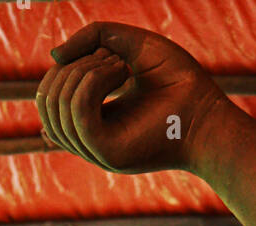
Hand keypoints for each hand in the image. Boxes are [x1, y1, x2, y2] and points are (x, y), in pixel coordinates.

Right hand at [36, 23, 228, 173]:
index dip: (66, 66)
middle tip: (113, 57)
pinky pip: (79, 113)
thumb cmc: (179, 81)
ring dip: (85, 71)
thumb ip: (93, 39)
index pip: (49, 99)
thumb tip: (53, 56)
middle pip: (47, 104)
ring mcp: (97, 151)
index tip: (107, 54)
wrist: (209, 114)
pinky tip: (121, 72)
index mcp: (92, 120)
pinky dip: (94, 81)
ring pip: (59, 107)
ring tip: (120, 64)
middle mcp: (90, 140)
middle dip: (72, 67)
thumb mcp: (132, 46)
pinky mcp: (108, 155)